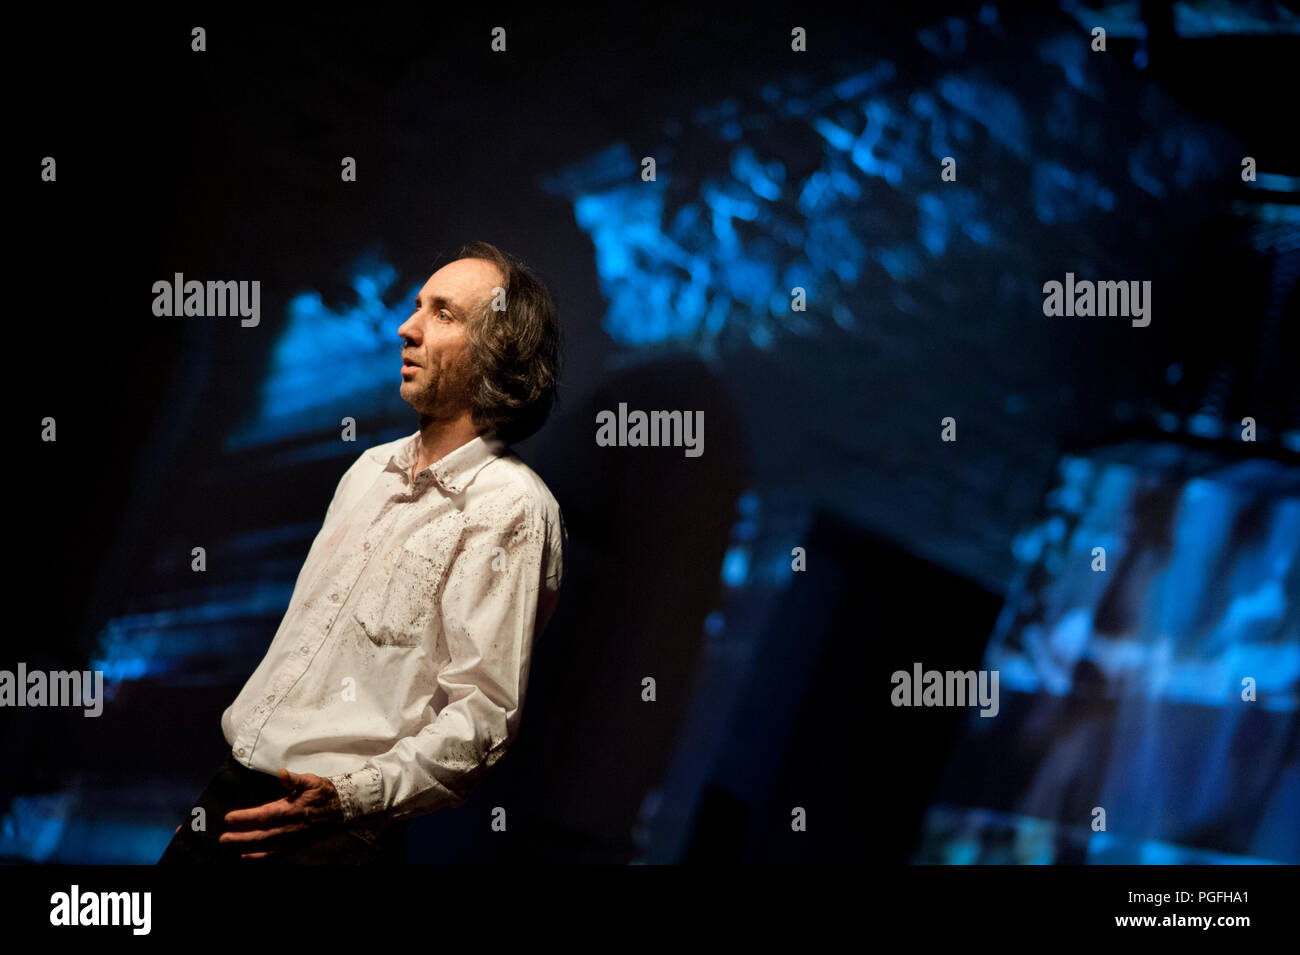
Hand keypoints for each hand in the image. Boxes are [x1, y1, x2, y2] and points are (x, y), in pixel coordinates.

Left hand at [219, 768, 344, 859]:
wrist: (341, 810)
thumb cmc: (323, 793)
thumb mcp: (311, 781)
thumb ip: (295, 779)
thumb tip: (281, 773)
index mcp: (292, 809)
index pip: (265, 814)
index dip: (246, 817)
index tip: (229, 817)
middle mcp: (290, 827)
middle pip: (261, 834)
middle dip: (240, 837)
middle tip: (222, 837)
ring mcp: (291, 838)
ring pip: (265, 845)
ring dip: (245, 846)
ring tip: (228, 844)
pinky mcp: (293, 845)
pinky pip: (274, 854)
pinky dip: (259, 857)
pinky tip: (245, 856)